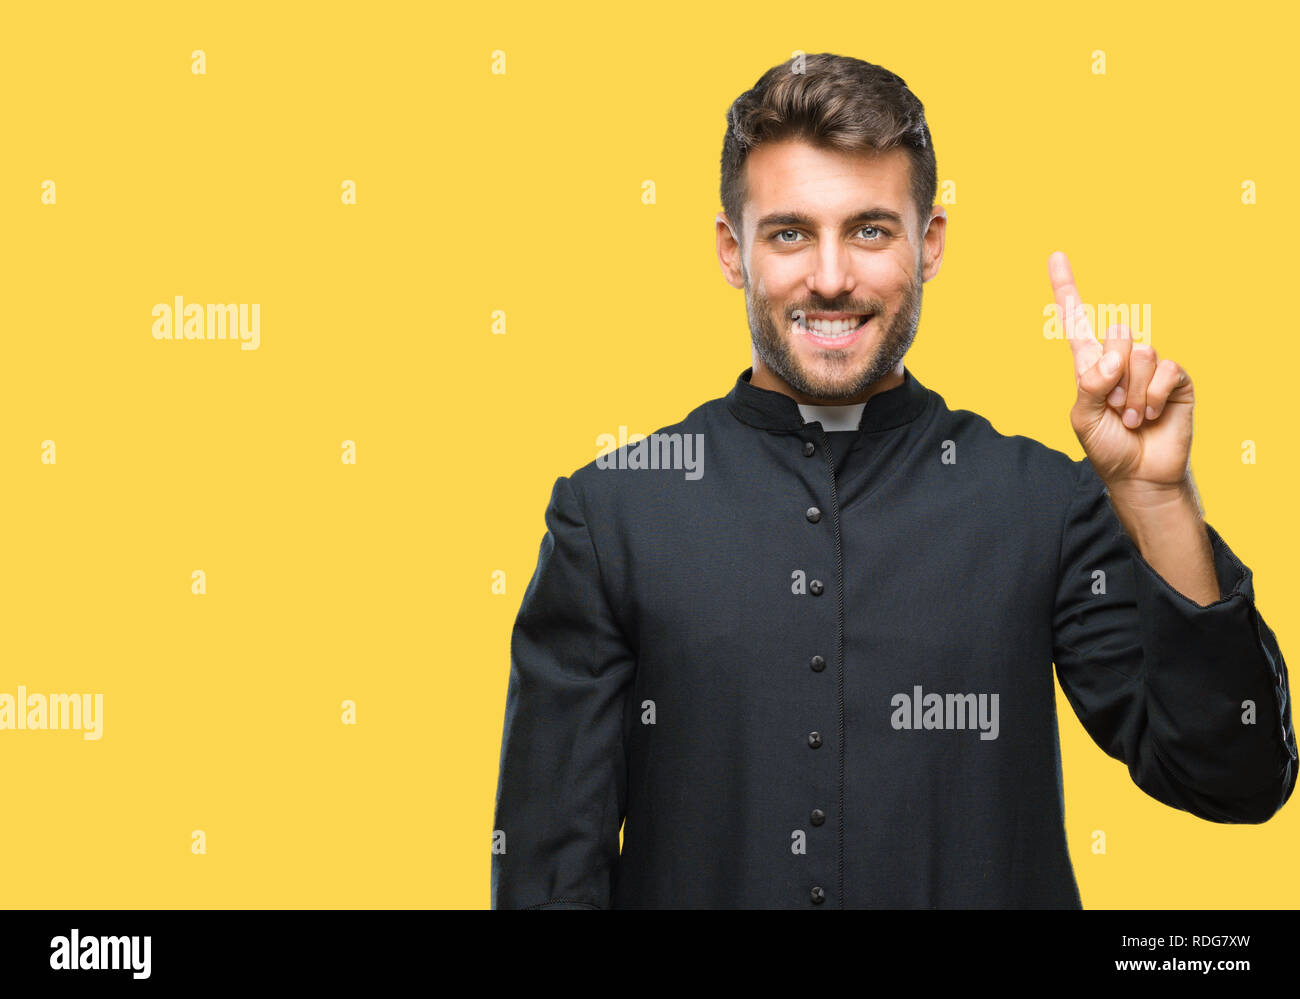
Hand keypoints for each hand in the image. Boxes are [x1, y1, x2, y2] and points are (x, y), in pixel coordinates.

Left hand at [1048, 251, 1194, 497]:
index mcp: (1089, 364)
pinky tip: (1151, 415)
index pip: (1076, 320)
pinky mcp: (1175, 378)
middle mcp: (1119, 358)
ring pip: (1141, 351)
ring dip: (1132, 392)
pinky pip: (1165, 369)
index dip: (1066, 288)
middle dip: (1113, 375)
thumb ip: (1090, 384)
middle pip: (1117, 332)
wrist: (1139, 475)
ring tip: (1131, 416)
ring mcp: (1148, 366)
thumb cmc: (1107, 446)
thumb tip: (1114, 357)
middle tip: (1114, 406)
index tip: (1056, 256)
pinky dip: (1153, 396)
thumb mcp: (1083, 418)